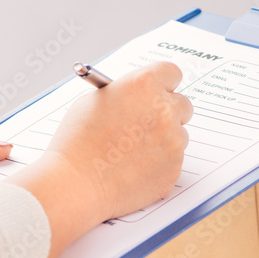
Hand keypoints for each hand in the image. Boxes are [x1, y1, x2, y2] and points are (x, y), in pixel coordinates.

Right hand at [7, 62, 192, 257]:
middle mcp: (164, 110)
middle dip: (168, 112)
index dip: (164, 83)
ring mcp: (173, 140)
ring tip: (132, 152)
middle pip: (183, 105)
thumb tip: (141, 96)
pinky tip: (133, 169)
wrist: (76, 184)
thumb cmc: (77, 142)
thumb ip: (125, 94)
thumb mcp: (94, 102)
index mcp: (144, 85)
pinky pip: (173, 161)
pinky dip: (159, 164)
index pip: (171, 73)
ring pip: (179, 135)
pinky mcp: (174, 168)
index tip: (159, 91)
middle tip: (149, 123)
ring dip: (164, 140)